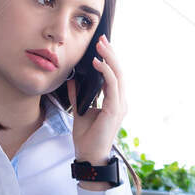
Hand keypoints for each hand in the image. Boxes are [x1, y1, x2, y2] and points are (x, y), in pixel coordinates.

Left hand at [66, 34, 127, 167]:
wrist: (89, 156)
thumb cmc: (86, 137)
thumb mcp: (80, 110)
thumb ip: (78, 94)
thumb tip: (73, 78)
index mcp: (114, 101)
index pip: (115, 75)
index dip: (109, 59)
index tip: (101, 45)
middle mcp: (120, 101)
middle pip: (119, 71)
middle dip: (110, 53)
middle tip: (102, 38)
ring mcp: (120, 105)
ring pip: (118, 75)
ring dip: (109, 58)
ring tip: (100, 44)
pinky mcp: (114, 110)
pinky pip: (112, 85)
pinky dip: (105, 72)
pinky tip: (96, 63)